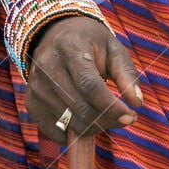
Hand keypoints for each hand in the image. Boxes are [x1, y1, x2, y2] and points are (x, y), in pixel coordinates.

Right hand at [25, 15, 142, 143]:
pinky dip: (75, 134)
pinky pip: (54, 130)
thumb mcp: (113, 49)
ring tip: (108, 117)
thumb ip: (126, 75)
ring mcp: (35, 87)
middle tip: (126, 118)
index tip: (131, 115)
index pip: (89, 85)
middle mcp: (47, 67)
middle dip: (107, 120)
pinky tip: (88, 122)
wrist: (55, 34)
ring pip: (68, 122)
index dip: (111, 106)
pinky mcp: (31, 102)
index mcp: (69, 48)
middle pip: (79, 108)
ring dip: (95, 127)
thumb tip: (137, 103)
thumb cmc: (90, 43)